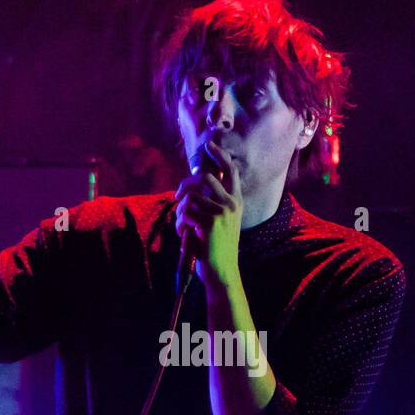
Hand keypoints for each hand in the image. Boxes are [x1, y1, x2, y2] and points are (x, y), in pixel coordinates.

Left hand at [174, 141, 242, 286]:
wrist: (221, 271)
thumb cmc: (216, 248)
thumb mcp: (219, 223)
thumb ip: (211, 204)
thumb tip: (190, 188)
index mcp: (236, 202)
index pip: (230, 171)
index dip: (219, 155)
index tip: (209, 144)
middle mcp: (231, 204)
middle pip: (204, 177)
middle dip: (186, 185)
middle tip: (178, 196)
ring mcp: (221, 212)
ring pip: (190, 197)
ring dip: (180, 211)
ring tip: (182, 226)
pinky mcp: (209, 221)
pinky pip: (185, 212)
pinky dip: (179, 223)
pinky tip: (184, 234)